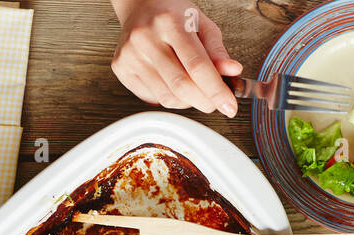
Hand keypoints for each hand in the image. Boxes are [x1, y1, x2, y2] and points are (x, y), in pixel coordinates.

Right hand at [110, 0, 241, 115]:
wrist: (140, 5)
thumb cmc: (173, 14)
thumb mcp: (202, 25)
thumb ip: (218, 51)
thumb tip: (233, 72)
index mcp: (170, 22)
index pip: (197, 66)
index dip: (216, 91)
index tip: (229, 106)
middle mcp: (146, 38)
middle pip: (181, 86)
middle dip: (205, 102)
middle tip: (215, 102)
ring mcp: (130, 54)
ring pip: (167, 97)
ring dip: (188, 102)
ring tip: (194, 89)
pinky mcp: (121, 68)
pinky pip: (152, 97)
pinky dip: (169, 98)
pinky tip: (172, 83)